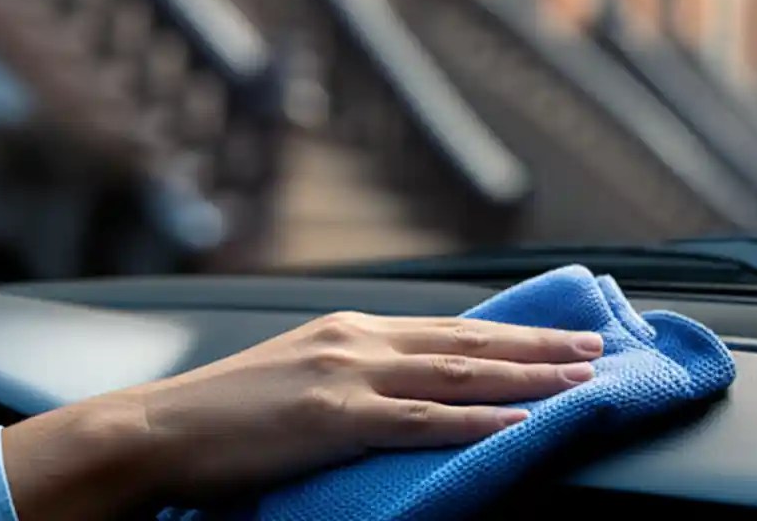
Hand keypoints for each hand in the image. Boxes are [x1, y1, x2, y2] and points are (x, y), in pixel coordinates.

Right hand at [1, 312, 603, 519]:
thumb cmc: (230, 409)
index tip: (562, 336)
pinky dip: (473, 420)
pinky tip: (515, 421)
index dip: (515, 334)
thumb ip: (363, 369)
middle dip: (540, 347)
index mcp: (355, 330)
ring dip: (527, 376)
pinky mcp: (334, 417)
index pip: (454, 329)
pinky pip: (419, 421)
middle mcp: (361, 341)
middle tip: (597, 347)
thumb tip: (419, 380)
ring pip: (459, 373)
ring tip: (579, 377)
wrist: (159, 427)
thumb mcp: (305, 370)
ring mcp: (349, 376)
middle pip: (471, 342)